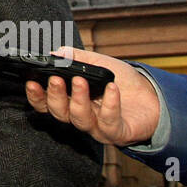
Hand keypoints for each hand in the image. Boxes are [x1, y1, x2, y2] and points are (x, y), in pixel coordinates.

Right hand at [25, 46, 160, 146]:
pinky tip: (111, 89)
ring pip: (79, 120)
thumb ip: (76, 58)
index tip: (31, 82)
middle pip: (59, 113)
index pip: (47, 103)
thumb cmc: (123, 82)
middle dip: (55, 96)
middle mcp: (81, 116)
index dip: (37, 96)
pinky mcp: (117, 133)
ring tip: (81, 81)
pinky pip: (108, 123)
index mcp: (72, 101)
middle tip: (55, 79)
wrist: (154, 97)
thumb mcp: (98, 63)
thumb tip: (55, 53)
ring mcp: (98, 127)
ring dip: (78, 100)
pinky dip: (110, 105)